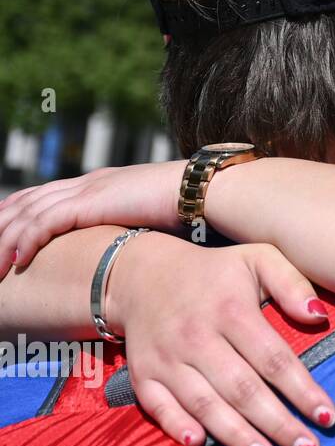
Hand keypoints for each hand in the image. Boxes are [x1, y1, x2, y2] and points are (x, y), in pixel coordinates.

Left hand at [0, 161, 185, 276]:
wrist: (203, 191)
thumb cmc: (189, 209)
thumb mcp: (151, 219)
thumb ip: (132, 230)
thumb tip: (131, 256)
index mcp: (98, 185)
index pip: (41, 195)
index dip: (15, 214)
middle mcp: (86, 183)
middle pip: (24, 202)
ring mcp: (87, 191)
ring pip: (27, 214)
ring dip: (2, 241)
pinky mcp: (91, 203)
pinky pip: (45, 223)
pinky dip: (25, 242)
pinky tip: (16, 262)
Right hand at [108, 232, 334, 445]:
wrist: (142, 275)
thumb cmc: (216, 272)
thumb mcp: (258, 258)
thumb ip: (291, 282)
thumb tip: (319, 316)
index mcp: (231, 309)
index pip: (274, 359)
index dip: (302, 391)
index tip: (328, 418)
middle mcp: (197, 337)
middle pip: (243, 389)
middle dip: (278, 424)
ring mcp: (166, 359)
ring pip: (205, 404)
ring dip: (236, 436)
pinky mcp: (142, 375)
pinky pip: (158, 407)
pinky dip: (177, 427)